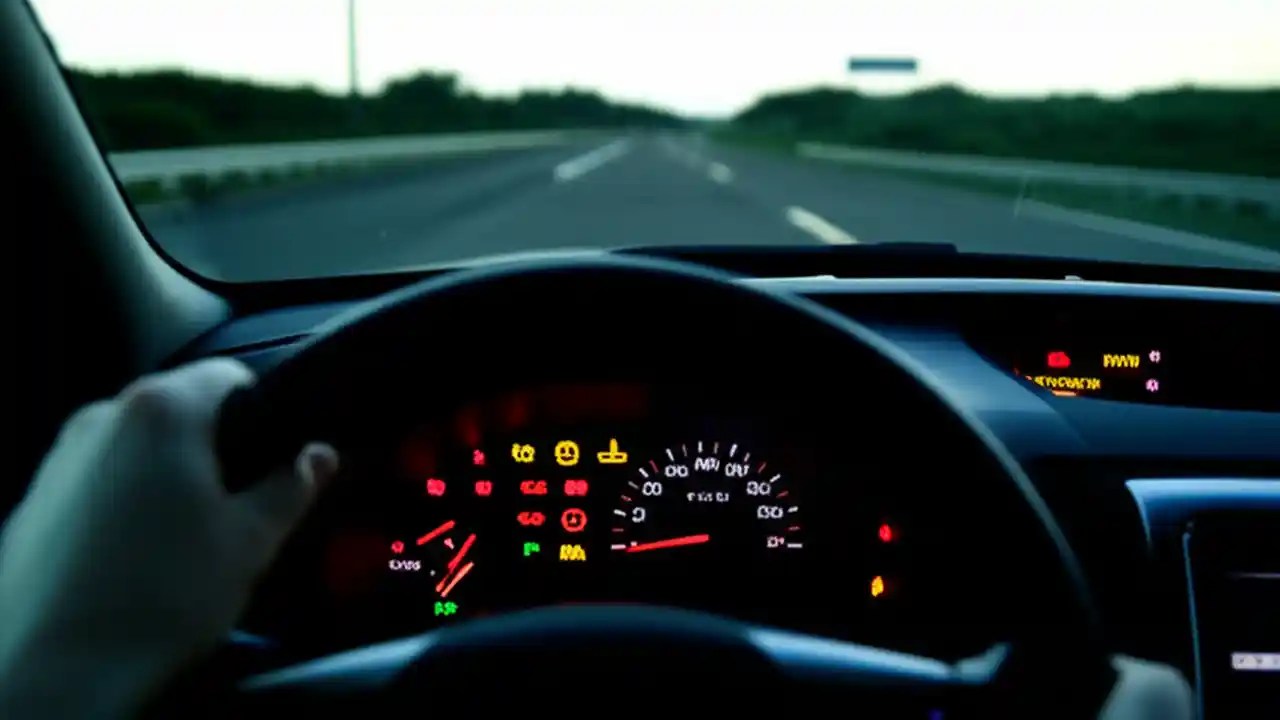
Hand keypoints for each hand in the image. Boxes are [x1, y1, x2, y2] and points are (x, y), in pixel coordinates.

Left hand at [0, 359, 337, 718]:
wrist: (55, 669)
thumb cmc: (164, 595)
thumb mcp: (251, 541)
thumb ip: (292, 487)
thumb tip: (320, 456)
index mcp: (163, 412)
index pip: (231, 374)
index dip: (266, 414)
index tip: (277, 462)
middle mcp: (103, 416)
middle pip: (181, 411)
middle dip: (214, 450)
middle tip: (237, 511)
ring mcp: (59, 457)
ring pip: (137, 448)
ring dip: (166, 477)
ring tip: (184, 543)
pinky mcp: (33, 500)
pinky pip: (98, 483)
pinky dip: (123, 506)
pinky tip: (136, 560)